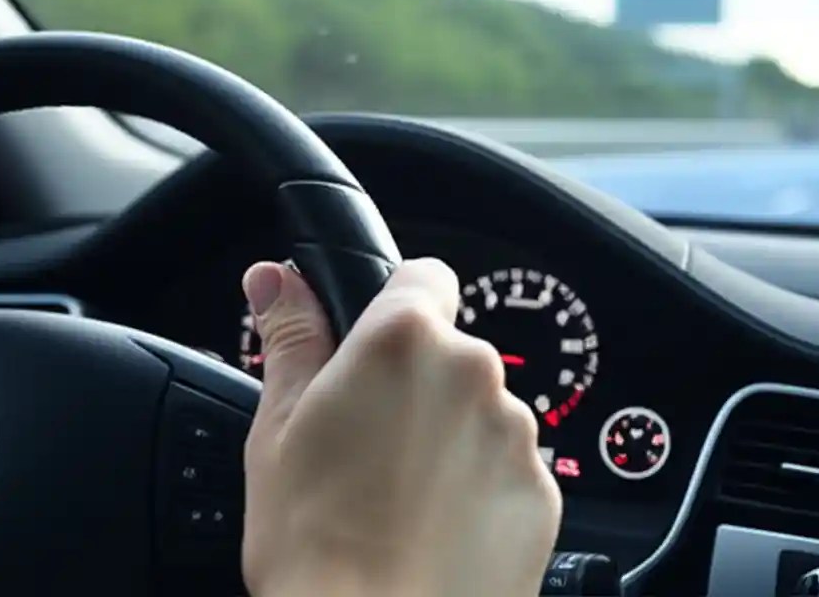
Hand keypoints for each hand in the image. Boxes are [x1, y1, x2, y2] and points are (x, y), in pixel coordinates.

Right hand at [241, 258, 560, 596]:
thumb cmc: (315, 543)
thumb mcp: (278, 429)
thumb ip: (290, 338)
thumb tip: (275, 280)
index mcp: (402, 342)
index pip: (423, 275)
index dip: (394, 303)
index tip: (369, 344)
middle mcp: (473, 374)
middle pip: (449, 351)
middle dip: (412, 383)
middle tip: (363, 439)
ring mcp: (515, 435)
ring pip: (478, 410)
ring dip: (446, 434)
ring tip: (395, 494)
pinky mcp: (543, 492)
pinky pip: (506, 466)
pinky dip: (476, 484)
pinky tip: (432, 524)